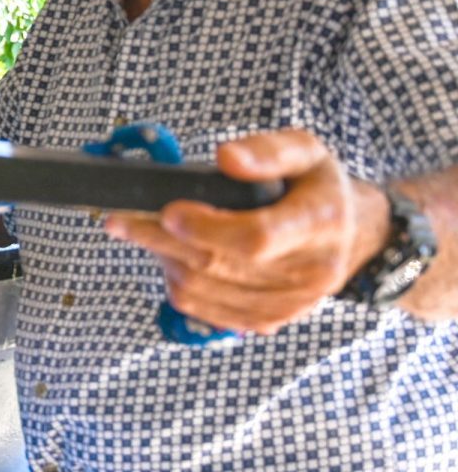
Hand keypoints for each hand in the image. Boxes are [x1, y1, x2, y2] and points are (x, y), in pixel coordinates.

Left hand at [105, 129, 390, 334]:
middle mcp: (310, 271)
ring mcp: (290, 303)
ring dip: (163, 259)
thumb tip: (225, 157)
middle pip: (218, 264)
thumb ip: (268, 150)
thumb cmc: (315, 187)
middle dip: (160, 240)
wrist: (351, 236)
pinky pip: (204, 310)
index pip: (256, 238)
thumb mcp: (306, 150)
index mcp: (321, 224)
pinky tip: (169, 257)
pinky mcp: (268, 321)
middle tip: (119, 220)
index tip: (167, 210)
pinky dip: (177, 283)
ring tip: (144, 232)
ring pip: (204, 289)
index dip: (205, 227)